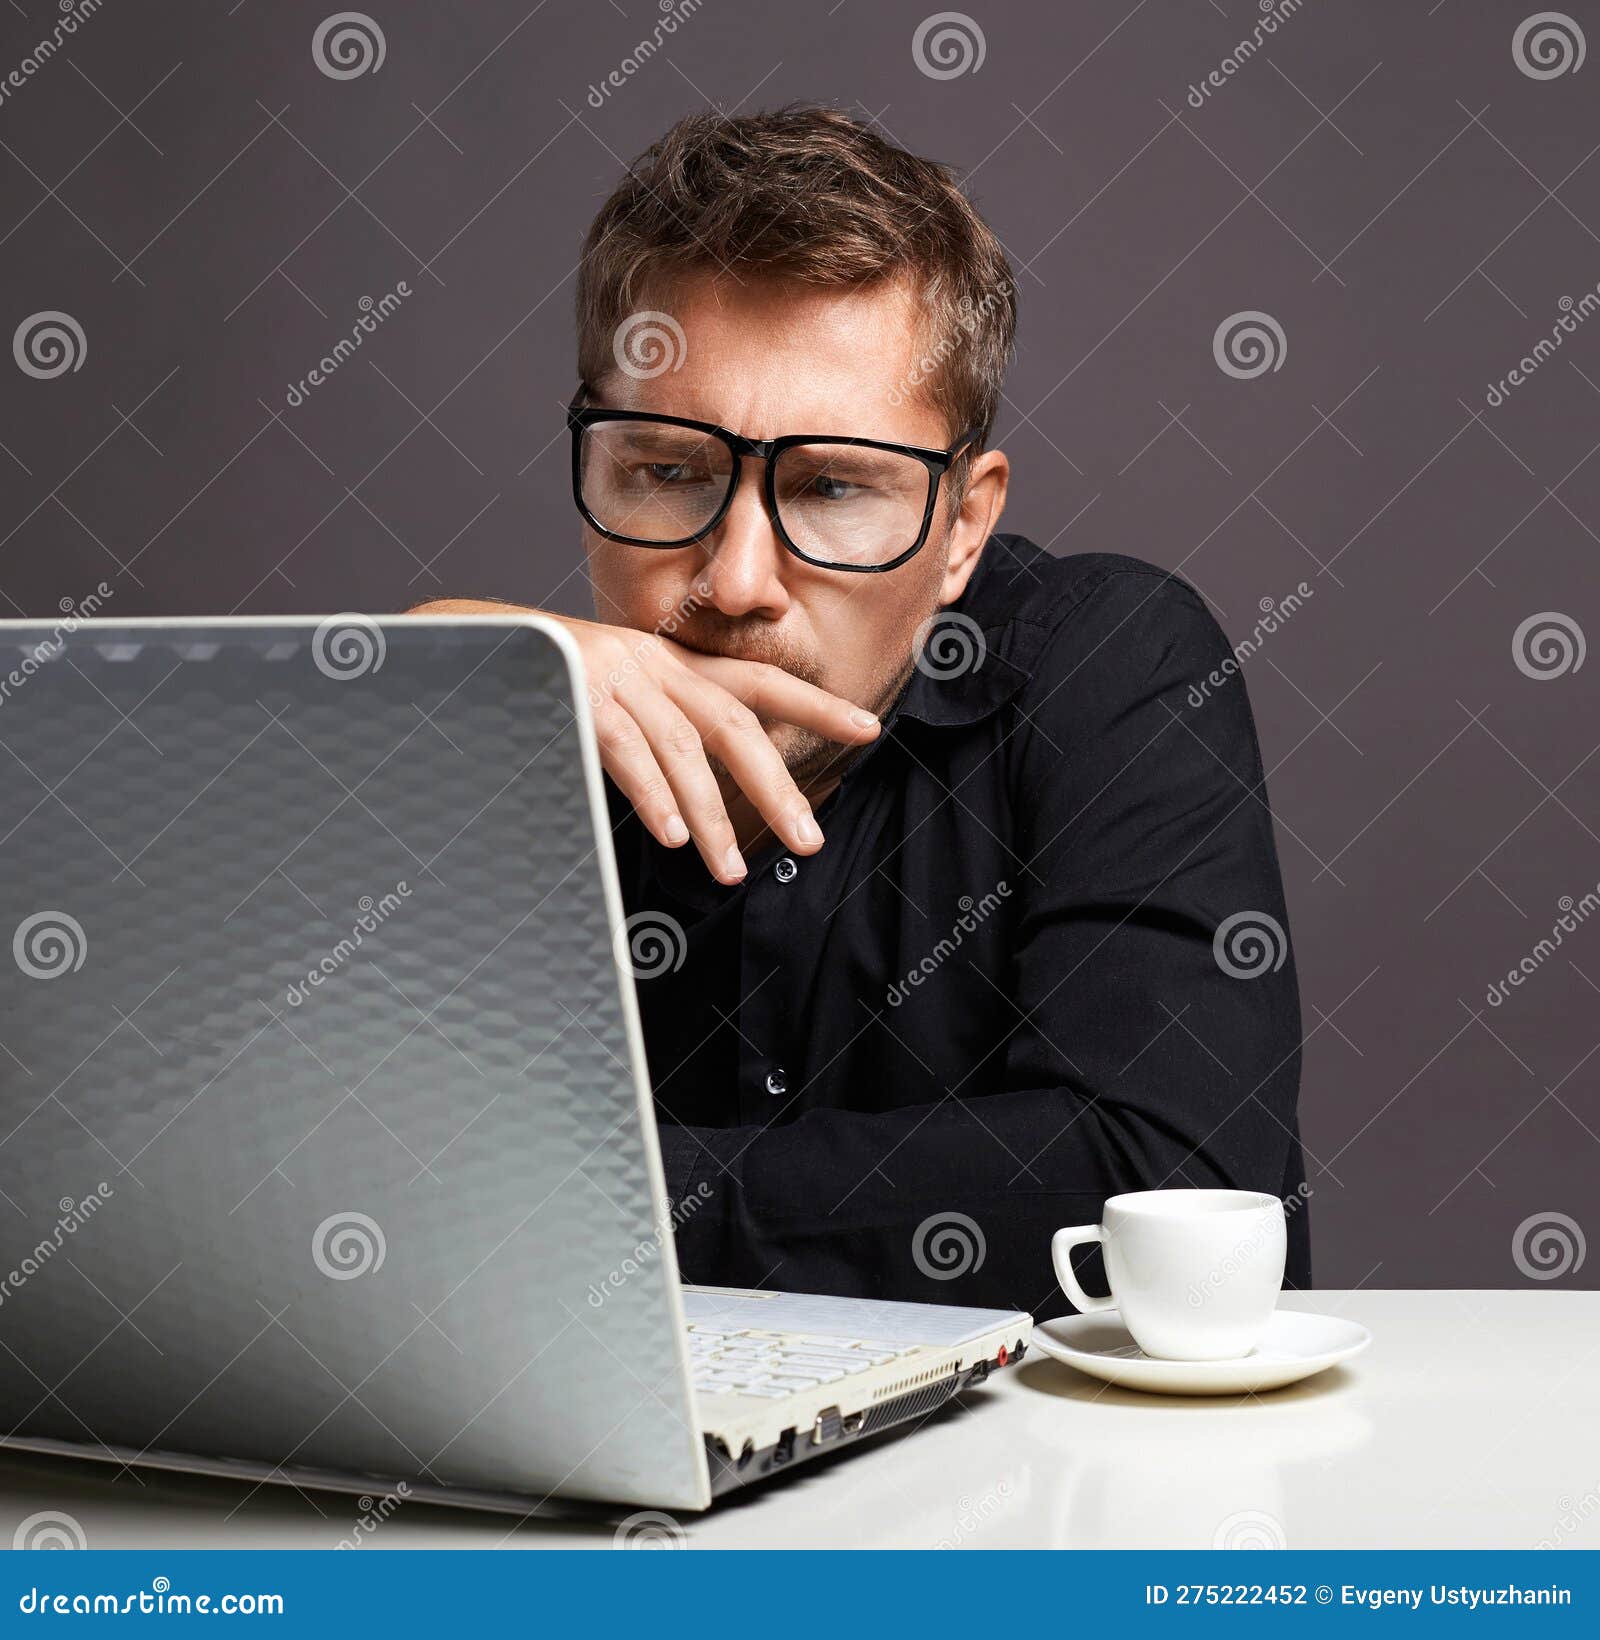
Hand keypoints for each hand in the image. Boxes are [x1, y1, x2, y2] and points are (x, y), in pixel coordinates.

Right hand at [406, 600, 878, 882]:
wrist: (463, 649)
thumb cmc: (546, 690)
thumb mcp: (618, 704)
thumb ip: (663, 738)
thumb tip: (704, 807)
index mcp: (668, 664)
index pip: (757, 685)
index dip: (815, 706)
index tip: (870, 729)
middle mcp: (651, 664)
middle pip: (733, 724)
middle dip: (775, 786)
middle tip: (810, 842)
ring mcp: (613, 676)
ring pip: (682, 747)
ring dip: (713, 814)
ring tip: (732, 870)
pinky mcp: (574, 693)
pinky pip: (624, 751)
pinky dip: (651, 794)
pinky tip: (674, 836)